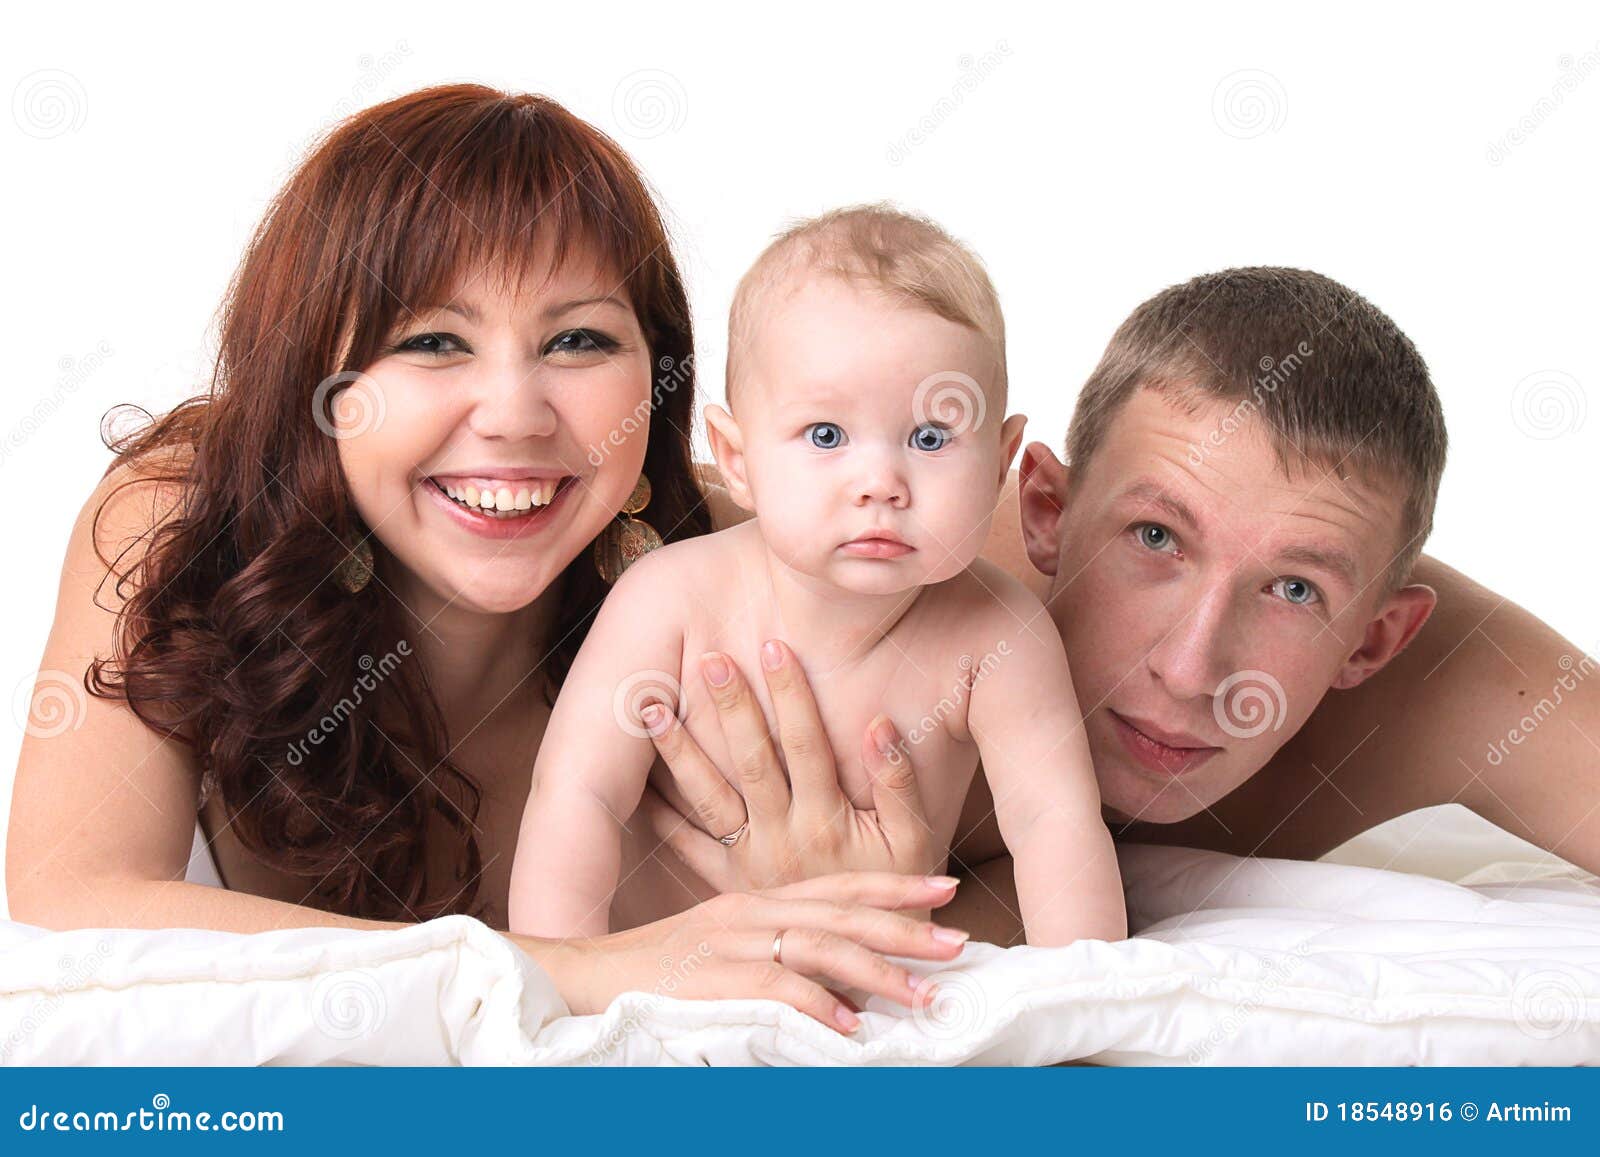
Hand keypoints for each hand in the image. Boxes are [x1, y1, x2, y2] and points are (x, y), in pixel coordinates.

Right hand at [524, 872, 968, 1033]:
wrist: (584, 981)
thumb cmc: (659, 973)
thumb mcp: (724, 948)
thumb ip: (777, 953)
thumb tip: (839, 980)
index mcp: (759, 900)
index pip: (840, 885)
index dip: (894, 886)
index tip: (945, 889)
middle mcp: (752, 912)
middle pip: (843, 912)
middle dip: (905, 927)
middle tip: (958, 942)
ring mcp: (731, 942)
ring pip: (821, 948)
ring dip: (877, 974)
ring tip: (922, 997)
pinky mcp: (712, 979)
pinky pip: (776, 990)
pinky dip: (818, 1007)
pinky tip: (851, 1028)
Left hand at [638, 639, 941, 891]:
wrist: (863, 965)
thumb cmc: (894, 895)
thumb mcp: (913, 842)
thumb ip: (899, 783)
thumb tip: (880, 723)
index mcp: (827, 821)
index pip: (805, 744)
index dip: (791, 695)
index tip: (774, 646)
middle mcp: (782, 836)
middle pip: (751, 760)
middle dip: (732, 706)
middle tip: (708, 657)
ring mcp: (748, 861)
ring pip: (708, 797)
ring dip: (679, 751)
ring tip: (650, 707)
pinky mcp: (728, 881)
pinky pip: (688, 846)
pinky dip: (663, 814)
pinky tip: (638, 779)